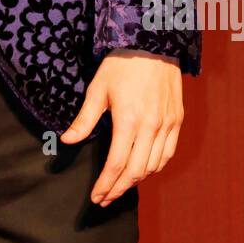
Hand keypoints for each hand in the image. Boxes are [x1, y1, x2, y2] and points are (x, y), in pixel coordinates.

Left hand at [60, 50, 183, 205]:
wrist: (153, 44)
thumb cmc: (121, 65)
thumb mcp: (97, 89)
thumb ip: (84, 120)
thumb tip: (67, 141)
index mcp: (128, 120)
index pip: (116, 165)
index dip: (105, 185)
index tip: (96, 197)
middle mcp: (151, 127)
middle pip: (135, 171)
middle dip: (118, 189)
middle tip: (105, 198)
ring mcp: (167, 125)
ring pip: (154, 166)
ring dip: (136, 181)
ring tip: (120, 186)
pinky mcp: (177, 120)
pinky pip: (168, 153)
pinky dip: (155, 167)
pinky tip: (143, 169)